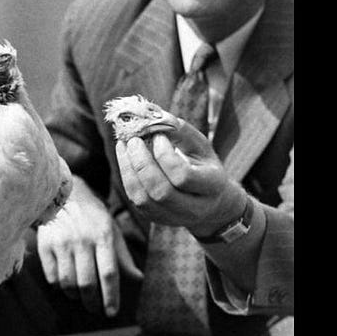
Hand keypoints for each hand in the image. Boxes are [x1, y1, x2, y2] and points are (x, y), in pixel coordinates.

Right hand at [36, 176, 142, 316]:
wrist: (63, 193)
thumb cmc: (93, 216)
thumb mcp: (112, 230)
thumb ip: (123, 257)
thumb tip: (139, 278)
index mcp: (104, 236)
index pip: (109, 273)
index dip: (111, 296)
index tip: (111, 313)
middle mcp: (83, 240)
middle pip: (87, 282)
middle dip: (92, 302)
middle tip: (95, 309)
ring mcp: (62, 242)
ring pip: (68, 283)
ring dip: (75, 296)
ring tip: (81, 298)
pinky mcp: (46, 244)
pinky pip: (52, 277)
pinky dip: (59, 286)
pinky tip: (65, 285)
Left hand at [116, 117, 246, 236]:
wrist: (210, 202)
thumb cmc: (203, 166)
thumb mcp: (201, 146)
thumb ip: (180, 131)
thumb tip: (153, 116)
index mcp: (212, 186)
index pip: (183, 176)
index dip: (165, 155)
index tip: (158, 136)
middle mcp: (195, 208)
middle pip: (161, 192)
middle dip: (142, 163)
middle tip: (133, 140)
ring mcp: (175, 217)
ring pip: (144, 200)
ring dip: (129, 170)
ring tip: (124, 145)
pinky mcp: (157, 218)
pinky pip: (136, 201)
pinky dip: (127, 177)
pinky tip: (124, 157)